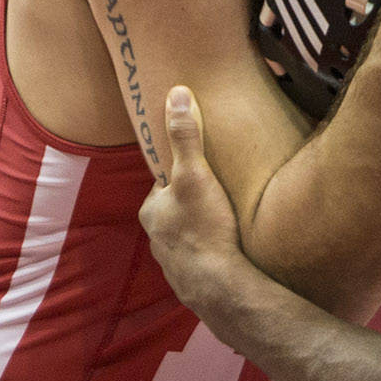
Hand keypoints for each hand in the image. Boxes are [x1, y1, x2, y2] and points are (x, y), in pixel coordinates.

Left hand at [139, 87, 253, 321]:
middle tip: (220, 196)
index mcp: (152, 212)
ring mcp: (172, 264)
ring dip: (202, 232)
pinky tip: (229, 253)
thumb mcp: (195, 173)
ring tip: (227, 225)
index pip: (163, 185)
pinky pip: (201, 262)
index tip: (201, 171)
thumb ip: (185, 136)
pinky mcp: (192, 283)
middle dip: (193, 205)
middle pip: (175, 212)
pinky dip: (211, 256)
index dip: (182, 175)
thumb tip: (176, 94)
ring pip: (186, 238)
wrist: (219, 286)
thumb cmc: (204, 227)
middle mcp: (156, 239)